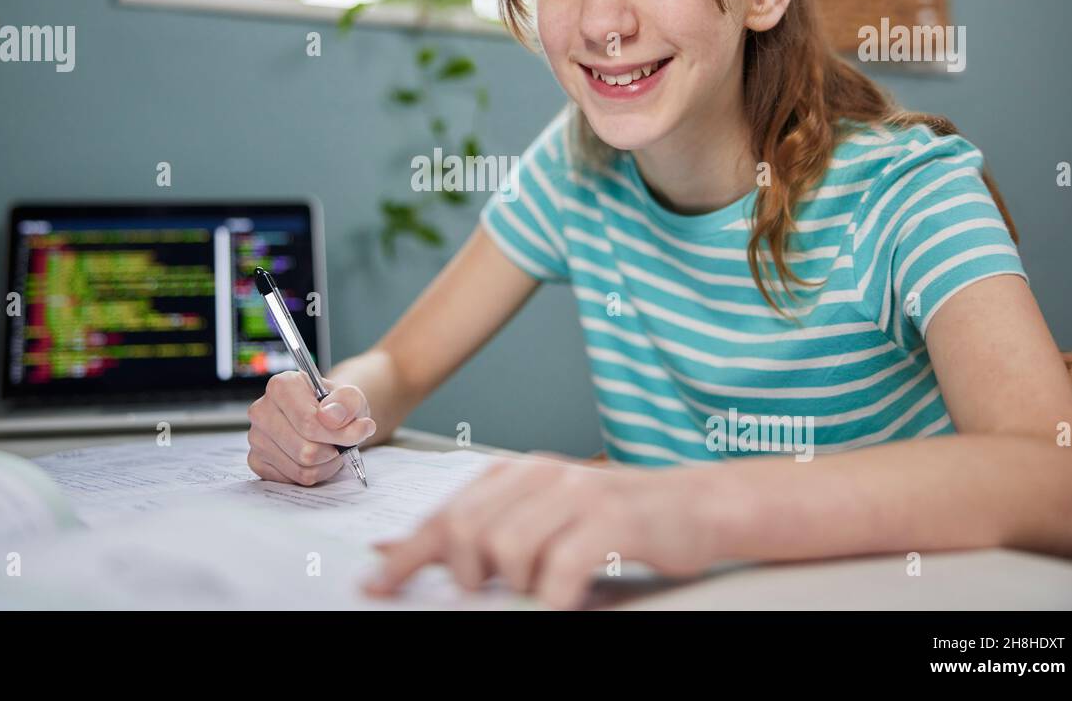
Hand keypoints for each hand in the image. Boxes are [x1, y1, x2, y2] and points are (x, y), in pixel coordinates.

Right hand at [246, 371, 375, 484]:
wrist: (329, 418)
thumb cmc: (336, 407)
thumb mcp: (352, 398)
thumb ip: (347, 402)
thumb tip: (331, 416)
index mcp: (281, 386)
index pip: (308, 422)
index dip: (338, 434)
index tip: (357, 431)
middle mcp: (262, 410)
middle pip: (305, 449)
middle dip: (332, 451)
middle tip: (342, 443)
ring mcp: (256, 437)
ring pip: (300, 467)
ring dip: (325, 464)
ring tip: (331, 450)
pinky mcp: (257, 461)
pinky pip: (292, 479)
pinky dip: (313, 474)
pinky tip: (317, 460)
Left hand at [361, 456, 717, 608]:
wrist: (697, 504)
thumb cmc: (615, 518)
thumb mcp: (542, 516)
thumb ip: (483, 530)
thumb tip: (406, 551)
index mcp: (516, 471)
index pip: (445, 513)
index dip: (405, 553)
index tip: (375, 582)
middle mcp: (541, 474)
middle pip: (466, 531)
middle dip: (467, 574)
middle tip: (491, 590)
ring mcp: (578, 493)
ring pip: (508, 550)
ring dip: (518, 586)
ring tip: (543, 588)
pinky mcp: (613, 517)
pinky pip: (562, 567)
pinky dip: (554, 597)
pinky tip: (563, 600)